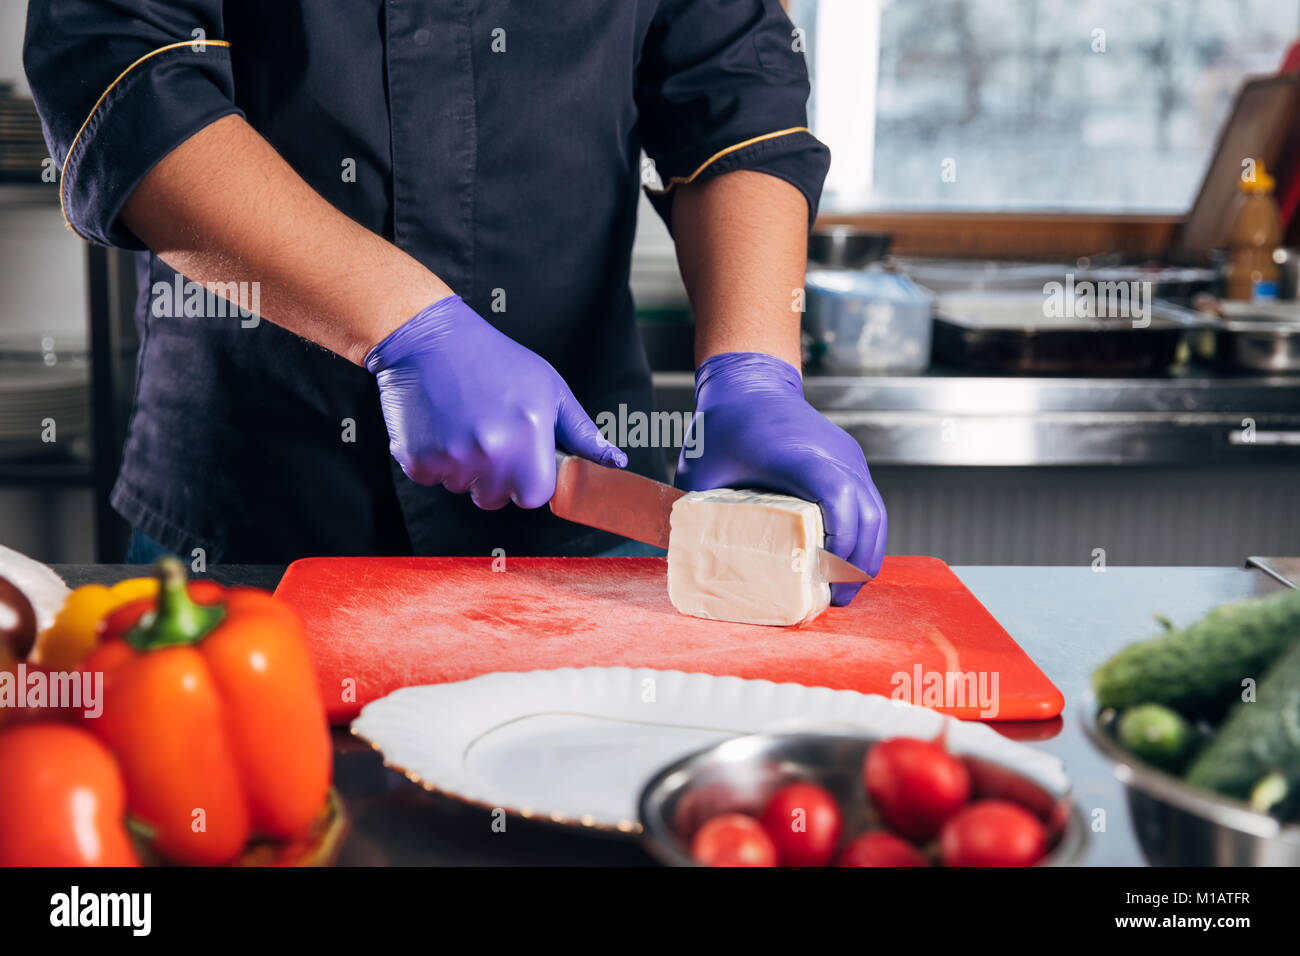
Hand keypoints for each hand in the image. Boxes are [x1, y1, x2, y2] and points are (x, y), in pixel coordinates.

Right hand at [366, 295, 625, 508]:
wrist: (430, 339)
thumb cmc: (493, 359)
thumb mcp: (550, 389)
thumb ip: (580, 432)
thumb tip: (615, 462)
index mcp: (530, 434)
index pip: (535, 496)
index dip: (529, 480)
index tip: (522, 458)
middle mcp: (492, 449)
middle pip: (496, 498)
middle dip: (495, 477)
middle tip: (489, 435)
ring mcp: (453, 456)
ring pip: (463, 488)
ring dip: (463, 467)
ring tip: (462, 423)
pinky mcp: (418, 458)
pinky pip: (431, 478)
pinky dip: (432, 460)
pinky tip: (439, 426)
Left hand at [675, 352, 886, 604]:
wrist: (749, 383)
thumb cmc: (723, 425)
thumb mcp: (701, 471)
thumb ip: (702, 515)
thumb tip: (696, 564)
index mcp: (798, 455)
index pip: (839, 501)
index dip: (838, 545)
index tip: (820, 578)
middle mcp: (834, 454)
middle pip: (869, 516)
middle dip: (857, 564)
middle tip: (834, 600)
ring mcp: (847, 457)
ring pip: (876, 513)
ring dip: (864, 554)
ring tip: (841, 589)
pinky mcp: (850, 462)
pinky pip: (869, 504)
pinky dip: (862, 536)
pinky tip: (843, 561)